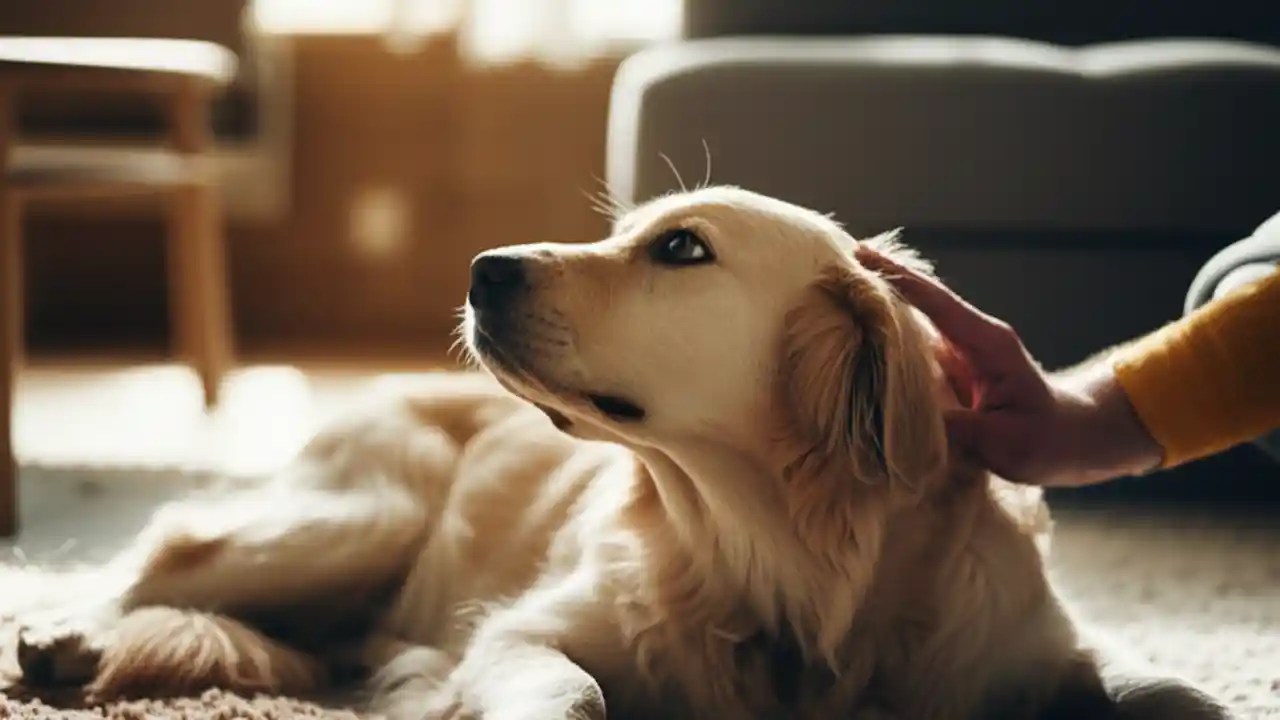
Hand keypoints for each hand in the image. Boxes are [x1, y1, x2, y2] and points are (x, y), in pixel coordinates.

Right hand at [854, 245, 1162, 485]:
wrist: (1076, 441)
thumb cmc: (1050, 440)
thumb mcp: (1002, 441)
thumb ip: (952, 431)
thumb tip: (902, 426)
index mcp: (986, 343)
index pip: (934, 303)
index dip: (897, 279)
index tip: (860, 256)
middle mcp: (970, 341)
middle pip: (917, 304)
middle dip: (877, 287)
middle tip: (830, 273)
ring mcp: (961, 356)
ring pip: (912, 329)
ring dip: (876, 319)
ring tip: (832, 306)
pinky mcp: (953, 374)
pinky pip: (913, 356)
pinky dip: (885, 351)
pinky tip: (856, 351)